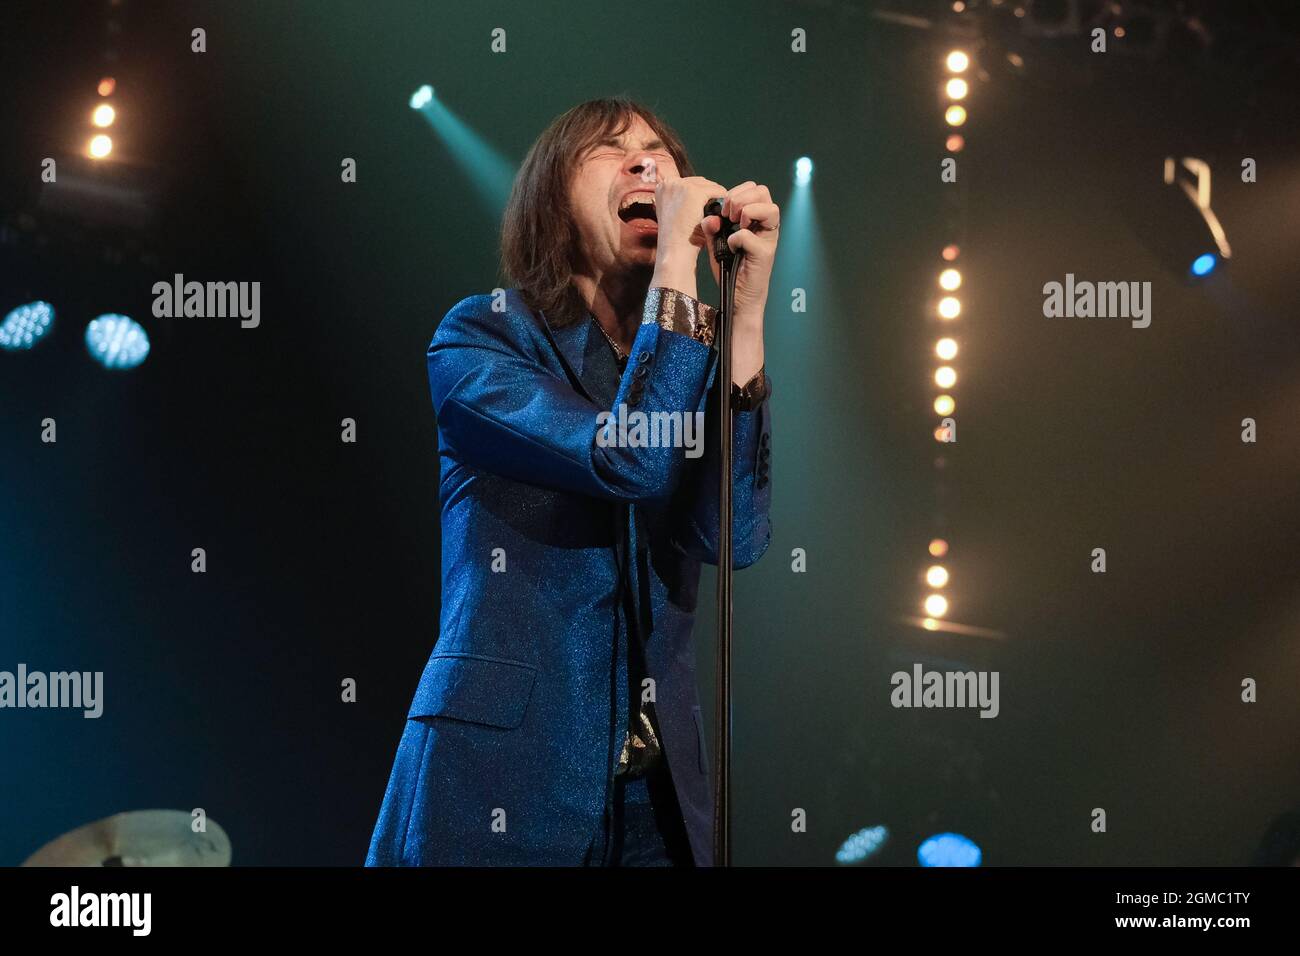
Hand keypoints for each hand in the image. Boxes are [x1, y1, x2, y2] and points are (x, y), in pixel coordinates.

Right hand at [650, 173, 727, 296]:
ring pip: (710, 186)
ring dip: (715, 200)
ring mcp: (681, 186)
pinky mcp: (693, 192)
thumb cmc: (678, 239)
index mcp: (662, 187)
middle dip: (709, 197)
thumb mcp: (676, 215)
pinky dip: (722, 204)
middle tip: (715, 214)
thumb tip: (700, 195)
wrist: (675, 252)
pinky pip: (717, 191)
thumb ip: (683, 202)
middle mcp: (669, 183)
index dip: (699, 196)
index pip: (689, 183)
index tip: (703, 209)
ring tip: (716, 217)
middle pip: (700, 182)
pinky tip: (721, 217)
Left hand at [700, 181, 779, 324]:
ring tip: (734, 225)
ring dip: (746, 212)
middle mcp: (766, 226)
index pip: (755, 189)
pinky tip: (731, 248)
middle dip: (740, 198)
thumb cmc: (731, 270)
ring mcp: (768, 239)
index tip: (723, 207)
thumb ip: (712, 228)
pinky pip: (749, 235)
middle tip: (727, 214)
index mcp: (757, 219)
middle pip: (764, 191)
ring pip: (769, 208)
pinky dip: (736, 239)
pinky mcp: (765, 253)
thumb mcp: (717, 243)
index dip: (737, 192)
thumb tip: (709, 216)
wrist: (738, 297)